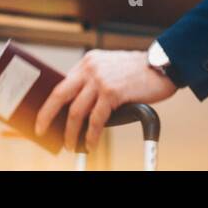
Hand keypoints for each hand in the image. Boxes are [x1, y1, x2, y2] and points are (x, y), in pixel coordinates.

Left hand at [33, 49, 176, 153]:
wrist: (164, 66)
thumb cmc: (139, 72)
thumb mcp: (110, 69)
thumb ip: (94, 83)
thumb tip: (77, 110)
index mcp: (88, 62)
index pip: (61, 84)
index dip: (49, 104)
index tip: (43, 118)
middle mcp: (91, 68)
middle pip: (60, 95)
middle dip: (47, 116)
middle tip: (43, 131)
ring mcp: (101, 80)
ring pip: (76, 111)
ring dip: (72, 133)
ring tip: (73, 145)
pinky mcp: (113, 92)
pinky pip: (96, 120)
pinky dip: (91, 136)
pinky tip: (91, 144)